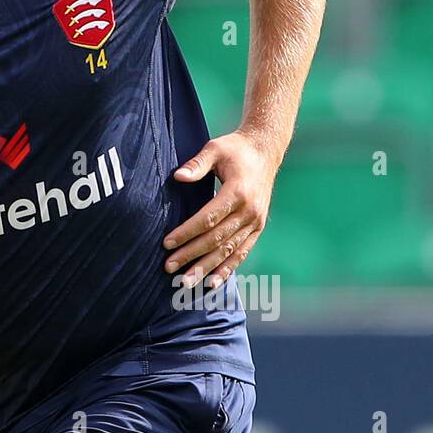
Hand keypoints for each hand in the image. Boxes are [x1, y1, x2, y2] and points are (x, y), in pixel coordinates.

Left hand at [162, 129, 276, 289]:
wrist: (265, 151)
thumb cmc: (235, 149)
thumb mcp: (215, 149)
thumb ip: (197, 164)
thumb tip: (178, 177)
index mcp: (238, 192)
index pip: (208, 218)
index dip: (187, 232)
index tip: (167, 243)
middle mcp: (249, 211)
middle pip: (216, 239)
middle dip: (191, 255)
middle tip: (169, 267)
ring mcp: (255, 221)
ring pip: (229, 250)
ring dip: (207, 268)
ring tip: (186, 282)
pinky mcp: (258, 227)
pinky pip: (242, 252)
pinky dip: (227, 269)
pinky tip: (213, 283)